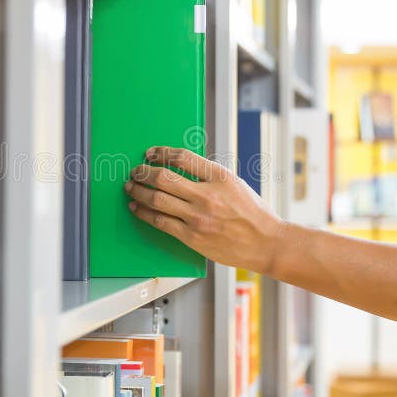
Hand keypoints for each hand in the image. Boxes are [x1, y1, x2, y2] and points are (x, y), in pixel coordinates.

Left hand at [125, 146, 283, 272]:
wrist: (266, 243)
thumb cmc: (252, 213)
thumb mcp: (234, 183)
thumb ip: (208, 175)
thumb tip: (179, 166)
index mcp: (220, 177)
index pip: (182, 157)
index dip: (161, 152)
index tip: (151, 153)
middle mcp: (207, 195)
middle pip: (163, 177)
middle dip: (143, 172)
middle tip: (135, 171)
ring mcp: (197, 217)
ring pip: (156, 199)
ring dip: (138, 190)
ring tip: (131, 187)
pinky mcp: (191, 237)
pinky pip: (159, 221)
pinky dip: (142, 212)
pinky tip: (136, 207)